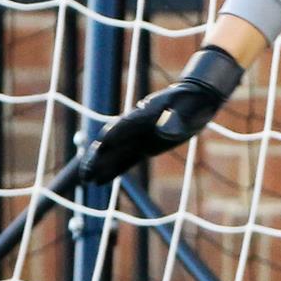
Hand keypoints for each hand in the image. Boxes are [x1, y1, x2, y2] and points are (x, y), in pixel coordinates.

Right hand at [75, 46, 243, 184]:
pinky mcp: (145, 147)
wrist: (195, 99)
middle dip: (98, 157)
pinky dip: (114, 170)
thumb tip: (164, 131)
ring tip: (86, 180)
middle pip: (113, 142)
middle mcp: (137, 126)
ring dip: (101, 166)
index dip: (115, 134)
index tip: (102, 144)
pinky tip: (100, 181)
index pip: (127, 124)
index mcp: (146, 113)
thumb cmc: (193, 102)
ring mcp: (139, 136)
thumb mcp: (189, 109)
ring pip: (115, 153)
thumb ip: (175, 120)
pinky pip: (126, 160)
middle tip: (86, 172)